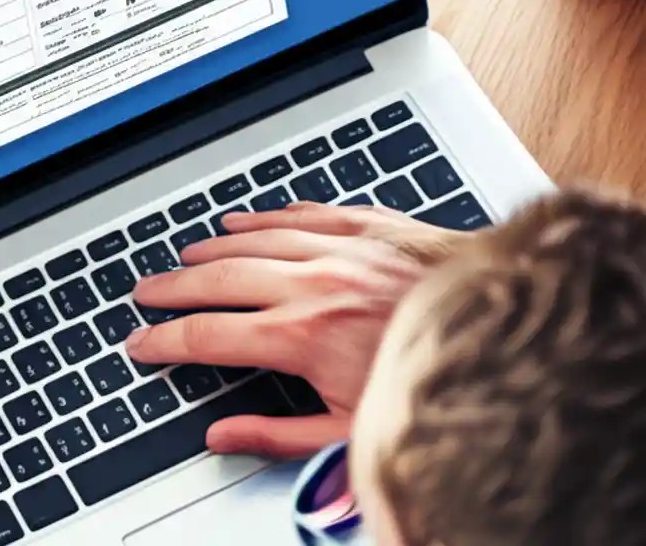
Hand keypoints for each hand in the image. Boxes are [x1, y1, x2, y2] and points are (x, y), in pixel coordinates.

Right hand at [124, 202, 468, 458]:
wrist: (506, 326)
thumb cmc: (434, 381)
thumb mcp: (353, 431)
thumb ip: (277, 435)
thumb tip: (222, 437)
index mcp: (302, 336)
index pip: (207, 336)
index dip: (164, 341)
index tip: (142, 344)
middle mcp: (313, 283)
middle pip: (217, 278)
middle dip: (172, 288)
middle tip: (146, 293)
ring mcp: (339, 248)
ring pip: (252, 239)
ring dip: (210, 249)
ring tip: (183, 258)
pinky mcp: (368, 225)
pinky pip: (298, 213)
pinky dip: (263, 217)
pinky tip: (242, 220)